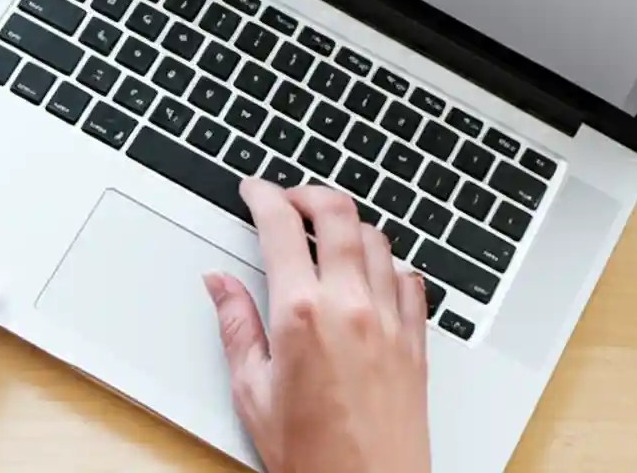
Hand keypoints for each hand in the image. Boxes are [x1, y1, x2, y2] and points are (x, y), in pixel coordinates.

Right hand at [204, 179, 430, 472]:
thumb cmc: (311, 456)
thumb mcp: (252, 390)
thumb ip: (235, 325)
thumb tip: (219, 283)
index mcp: (300, 314)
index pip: (280, 226)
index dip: (263, 195)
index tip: (252, 190)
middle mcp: (351, 306)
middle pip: (338, 213)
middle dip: (309, 193)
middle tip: (288, 198)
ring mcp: (390, 321)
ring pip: (378, 239)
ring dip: (349, 223)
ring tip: (326, 230)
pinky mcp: (416, 342)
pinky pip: (409, 278)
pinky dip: (388, 261)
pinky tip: (371, 270)